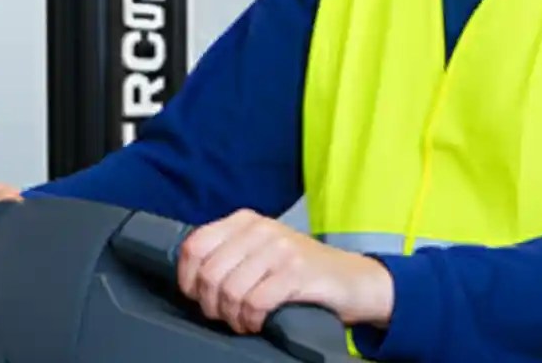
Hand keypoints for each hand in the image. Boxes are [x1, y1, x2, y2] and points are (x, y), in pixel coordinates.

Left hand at [177, 209, 393, 334]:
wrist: (353, 280)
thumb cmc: (301, 271)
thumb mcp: (261, 252)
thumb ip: (229, 255)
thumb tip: (191, 280)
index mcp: (246, 221)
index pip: (194, 246)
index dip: (188, 278)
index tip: (198, 296)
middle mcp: (261, 229)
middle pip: (209, 273)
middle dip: (212, 305)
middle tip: (227, 315)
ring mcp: (280, 249)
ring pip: (230, 291)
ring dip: (234, 316)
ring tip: (246, 320)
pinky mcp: (296, 272)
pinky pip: (255, 303)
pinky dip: (253, 320)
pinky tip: (261, 322)